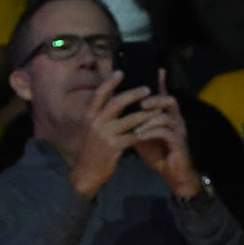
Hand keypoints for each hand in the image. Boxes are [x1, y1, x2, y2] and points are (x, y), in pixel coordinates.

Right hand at [61, 68, 153, 194]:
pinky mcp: (114, 147)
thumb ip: (102, 116)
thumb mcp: (92, 129)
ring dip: (145, 113)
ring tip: (157, 108)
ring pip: (129, 120)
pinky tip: (154, 129)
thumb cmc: (93, 149)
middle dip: (133, 94)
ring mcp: (105, 134)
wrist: (87, 172)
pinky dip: (144, 132)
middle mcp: (96, 122)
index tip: (120, 72)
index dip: (109, 82)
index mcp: (90, 116)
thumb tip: (116, 101)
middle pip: (116, 103)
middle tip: (147, 89)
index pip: (99, 95)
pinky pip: (133, 136)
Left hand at [133, 76, 201, 197]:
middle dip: (154, 100)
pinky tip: (139, 137)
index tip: (158, 70)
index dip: (162, 83)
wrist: (173, 175)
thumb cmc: (159, 155)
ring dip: (148, 120)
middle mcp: (176, 120)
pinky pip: (165, 133)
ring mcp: (179, 131)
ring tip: (134, 126)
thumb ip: (136, 123)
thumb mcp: (143, 136)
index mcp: (168, 116)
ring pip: (166, 117)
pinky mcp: (179, 144)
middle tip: (141, 103)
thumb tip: (120, 113)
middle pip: (169, 101)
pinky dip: (150, 133)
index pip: (165, 96)